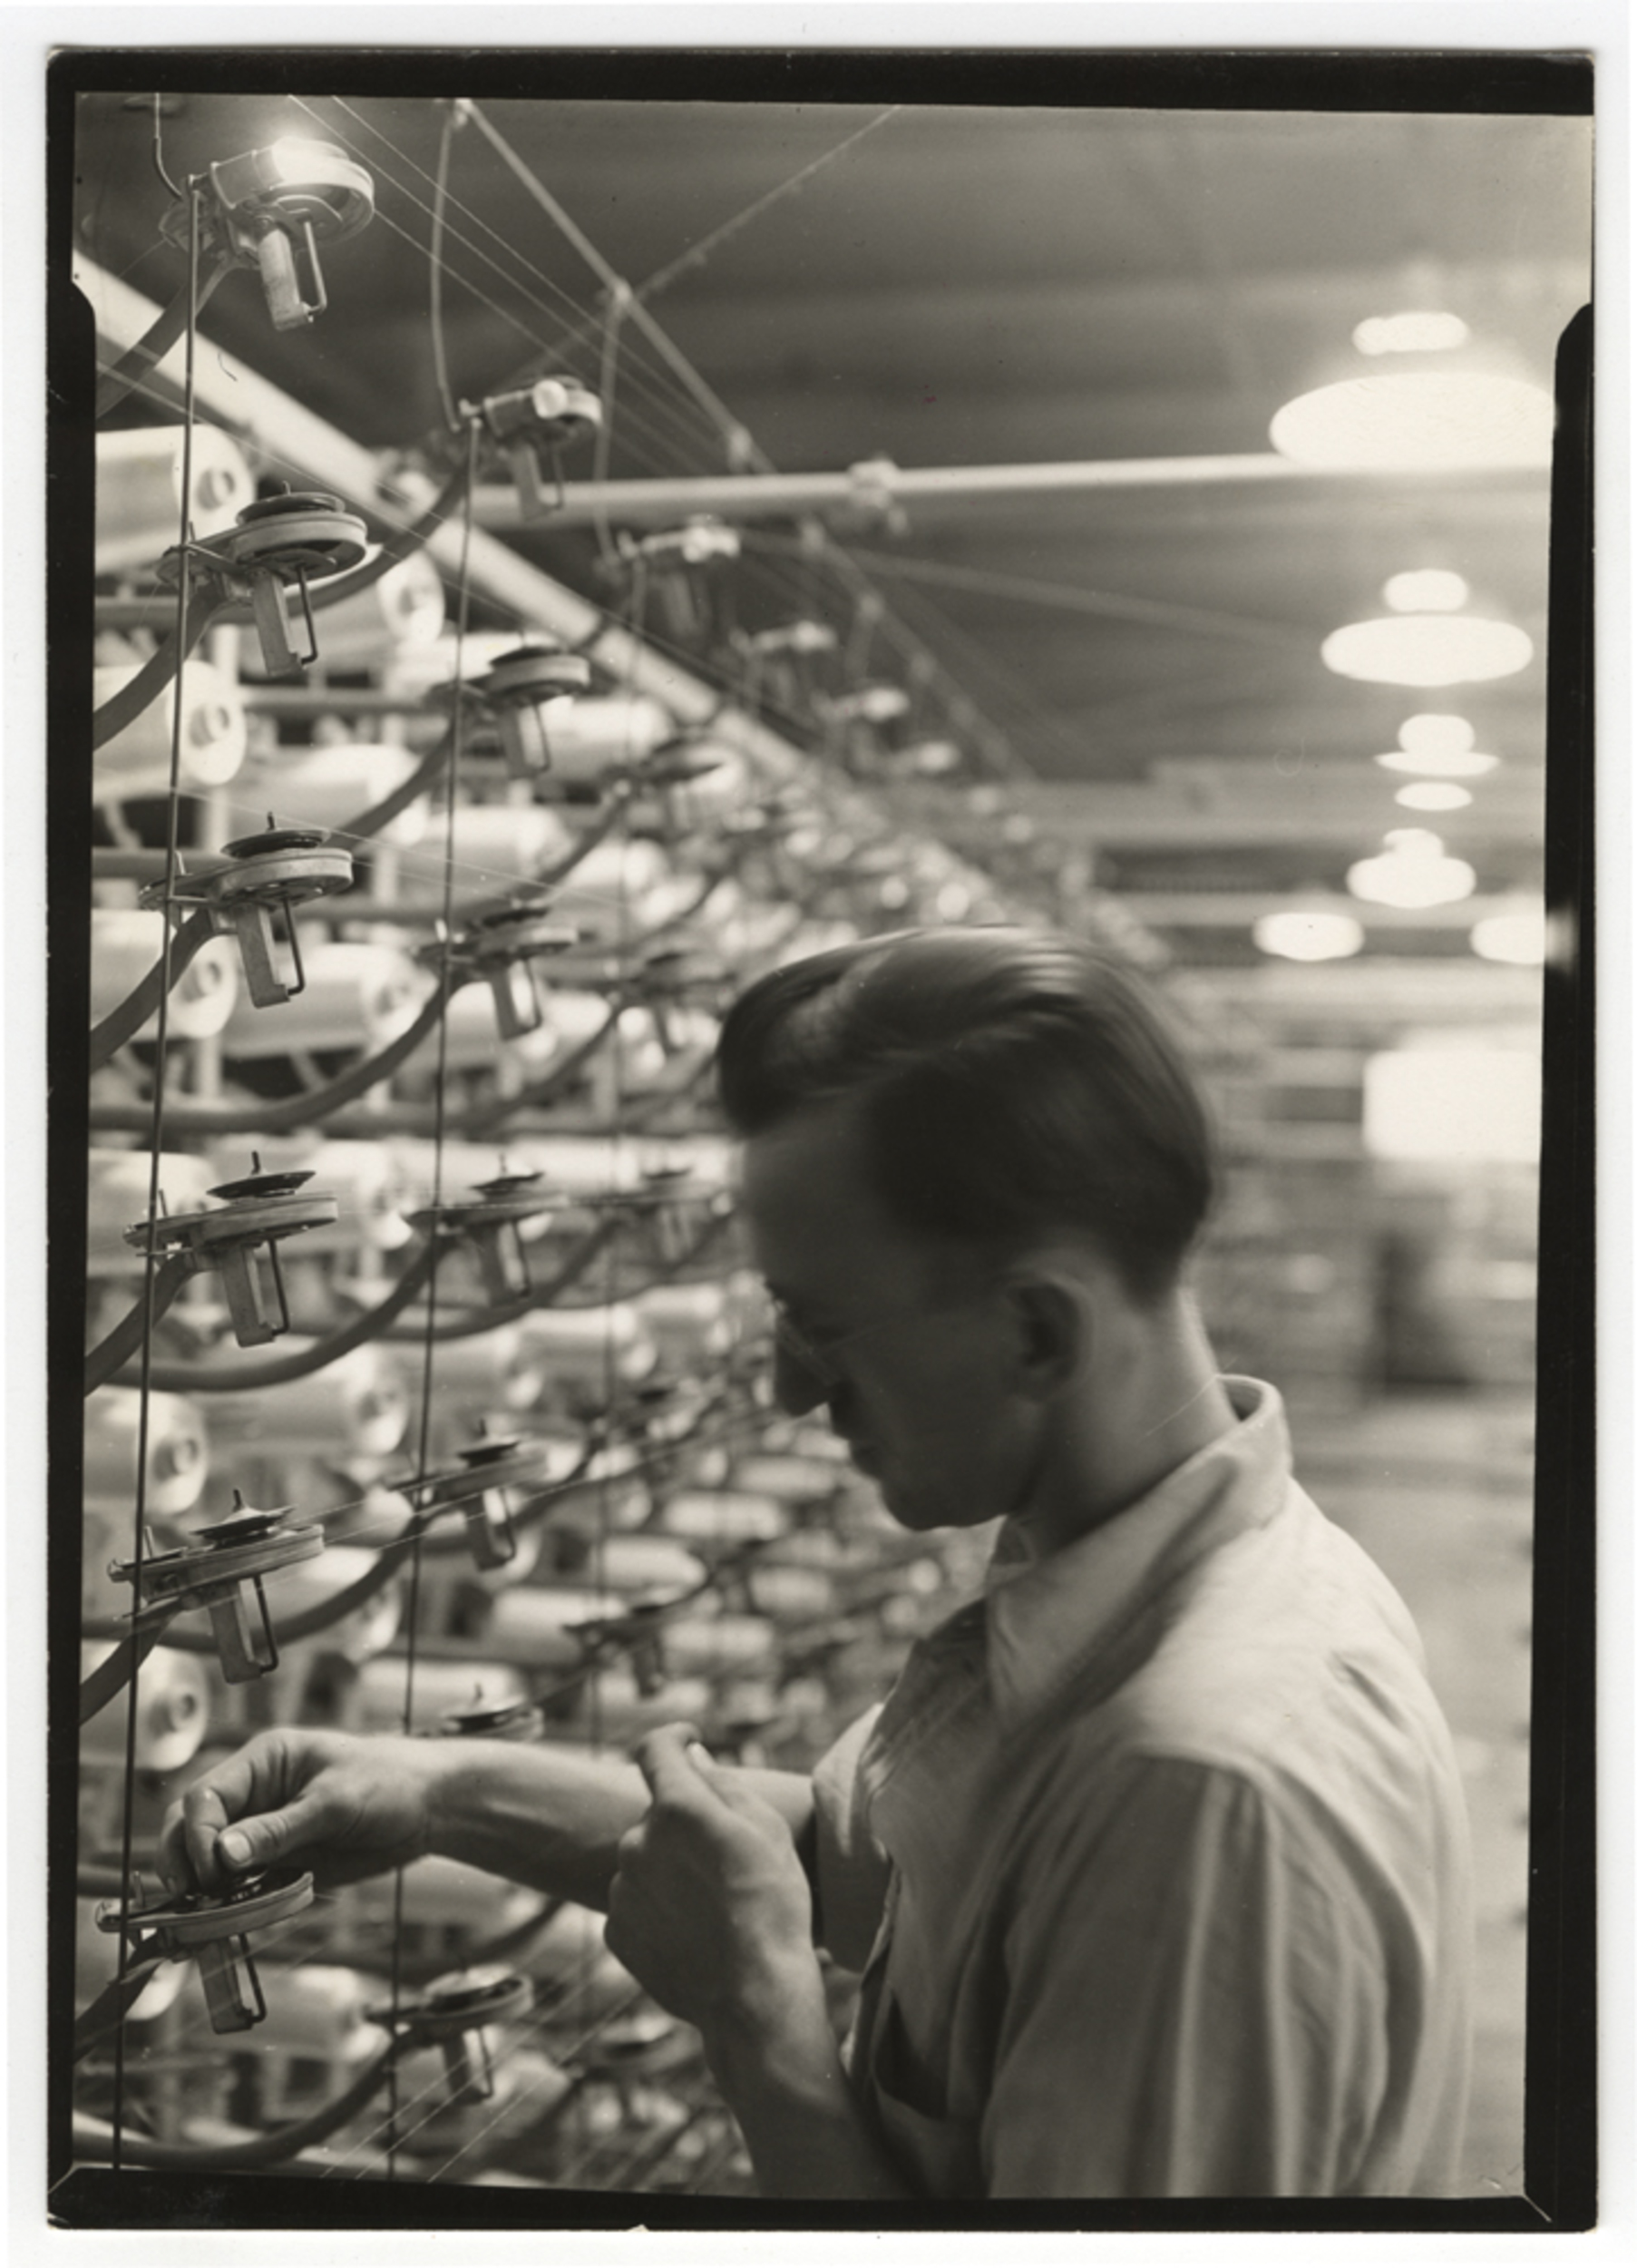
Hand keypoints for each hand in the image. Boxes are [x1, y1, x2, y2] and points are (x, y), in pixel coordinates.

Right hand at [158, 1727, 437, 1895]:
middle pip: (194, 1828)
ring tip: (215, 1913)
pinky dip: (235, 1903)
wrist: (429, 1808)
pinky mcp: (280, 1861)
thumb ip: (280, 1828)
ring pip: (211, 1861)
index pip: (206, 1796)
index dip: (199, 1834)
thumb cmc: (389, 1782)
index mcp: (263, 1761)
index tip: (212, 1869)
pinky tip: (239, 1916)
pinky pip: (242, 1885)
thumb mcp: (335, 1801)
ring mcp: (264, 1831)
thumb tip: (223, 1852)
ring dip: (208, 1888)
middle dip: (188, 1862)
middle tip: (201, 1897)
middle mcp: (255, 1795)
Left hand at [605, 1724, 825, 2049]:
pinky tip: (696, 1931)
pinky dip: (660, 1908)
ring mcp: (622, 1890)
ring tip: (716, 1906)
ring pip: (647, 1861)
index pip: (655, 1748)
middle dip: (686, 1824)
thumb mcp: (767, 1830)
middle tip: (727, 1858)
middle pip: (659, 1814)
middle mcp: (637, 1842)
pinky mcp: (617, 1933)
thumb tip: (692, 1760)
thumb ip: (722, 1785)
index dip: (673, 1738)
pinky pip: (637, 1903)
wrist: (753, 1996)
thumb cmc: (772, 1905)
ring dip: (672, 1869)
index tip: (690, 1740)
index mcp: (677, 1808)